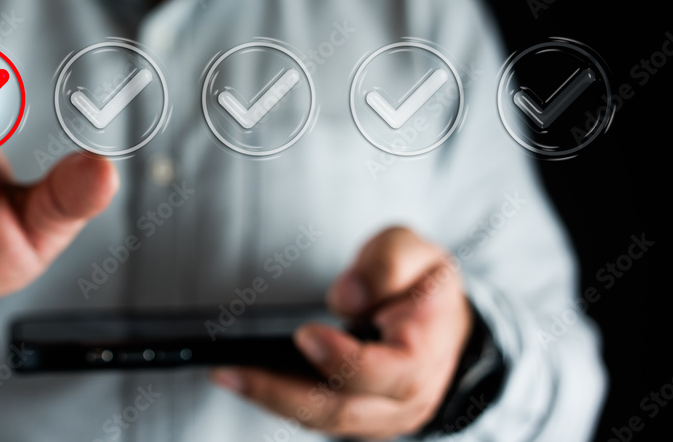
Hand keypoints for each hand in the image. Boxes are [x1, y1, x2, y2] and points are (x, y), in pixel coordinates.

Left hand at [210, 227, 471, 438]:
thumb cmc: (425, 286)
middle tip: (233, 369)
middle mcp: (405, 397)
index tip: (305, 334)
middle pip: (341, 408)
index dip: (343, 359)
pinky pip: (317, 417)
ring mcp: (380, 416)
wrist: (446, 326)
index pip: (384, 371)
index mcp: (425, 353)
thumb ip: (387, 264)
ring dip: (271, 400)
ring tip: (226, 374)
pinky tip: (244, 379)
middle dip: (282, 391)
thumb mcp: (418, 253)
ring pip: (323, 419)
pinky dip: (280, 401)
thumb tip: (345, 297)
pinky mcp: (358, 419)